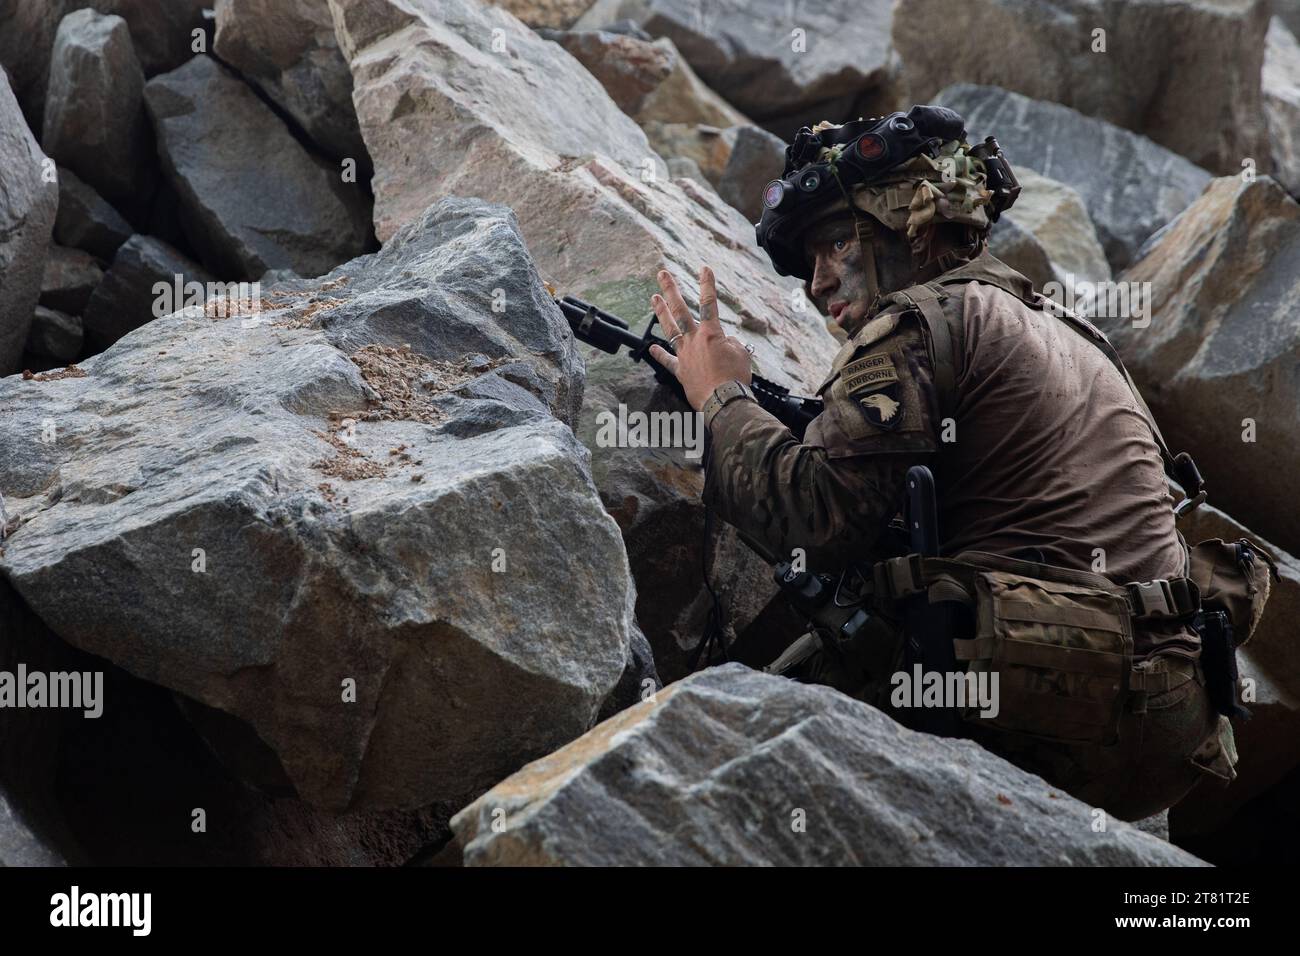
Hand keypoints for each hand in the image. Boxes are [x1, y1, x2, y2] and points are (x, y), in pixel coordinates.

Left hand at [647, 266, 752, 410]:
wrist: (724, 401)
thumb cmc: (736, 378)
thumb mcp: (742, 354)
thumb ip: (731, 343)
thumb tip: (723, 344)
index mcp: (711, 334)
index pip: (709, 303)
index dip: (707, 284)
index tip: (704, 268)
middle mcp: (694, 341)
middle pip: (680, 310)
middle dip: (670, 290)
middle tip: (662, 274)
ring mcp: (685, 355)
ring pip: (670, 330)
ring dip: (661, 313)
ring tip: (654, 298)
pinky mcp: (681, 372)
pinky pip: (668, 361)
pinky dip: (659, 355)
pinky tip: (650, 348)